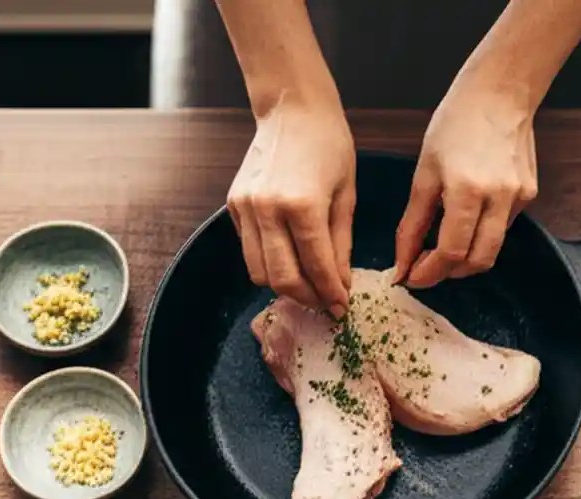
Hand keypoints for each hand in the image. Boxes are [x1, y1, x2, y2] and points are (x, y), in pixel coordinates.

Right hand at [227, 101, 355, 314]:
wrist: (292, 109)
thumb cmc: (329, 146)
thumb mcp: (346, 196)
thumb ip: (340, 245)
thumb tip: (340, 285)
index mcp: (303, 205)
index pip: (317, 267)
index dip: (331, 294)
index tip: (342, 308)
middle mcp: (267, 209)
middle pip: (281, 279)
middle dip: (306, 298)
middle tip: (325, 303)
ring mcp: (245, 207)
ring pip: (258, 271)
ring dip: (284, 286)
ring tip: (308, 285)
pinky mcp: (234, 204)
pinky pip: (249, 249)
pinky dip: (269, 262)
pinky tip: (289, 257)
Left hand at [395, 87, 537, 287]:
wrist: (499, 93)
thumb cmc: (455, 124)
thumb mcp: (424, 173)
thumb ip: (413, 223)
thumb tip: (403, 262)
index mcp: (467, 190)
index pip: (451, 252)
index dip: (430, 273)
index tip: (411, 278)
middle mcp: (499, 198)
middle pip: (477, 261)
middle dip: (449, 273)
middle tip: (425, 269)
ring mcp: (519, 198)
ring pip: (492, 249)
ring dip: (465, 257)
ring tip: (442, 247)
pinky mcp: (529, 194)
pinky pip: (502, 228)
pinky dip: (481, 233)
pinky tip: (468, 216)